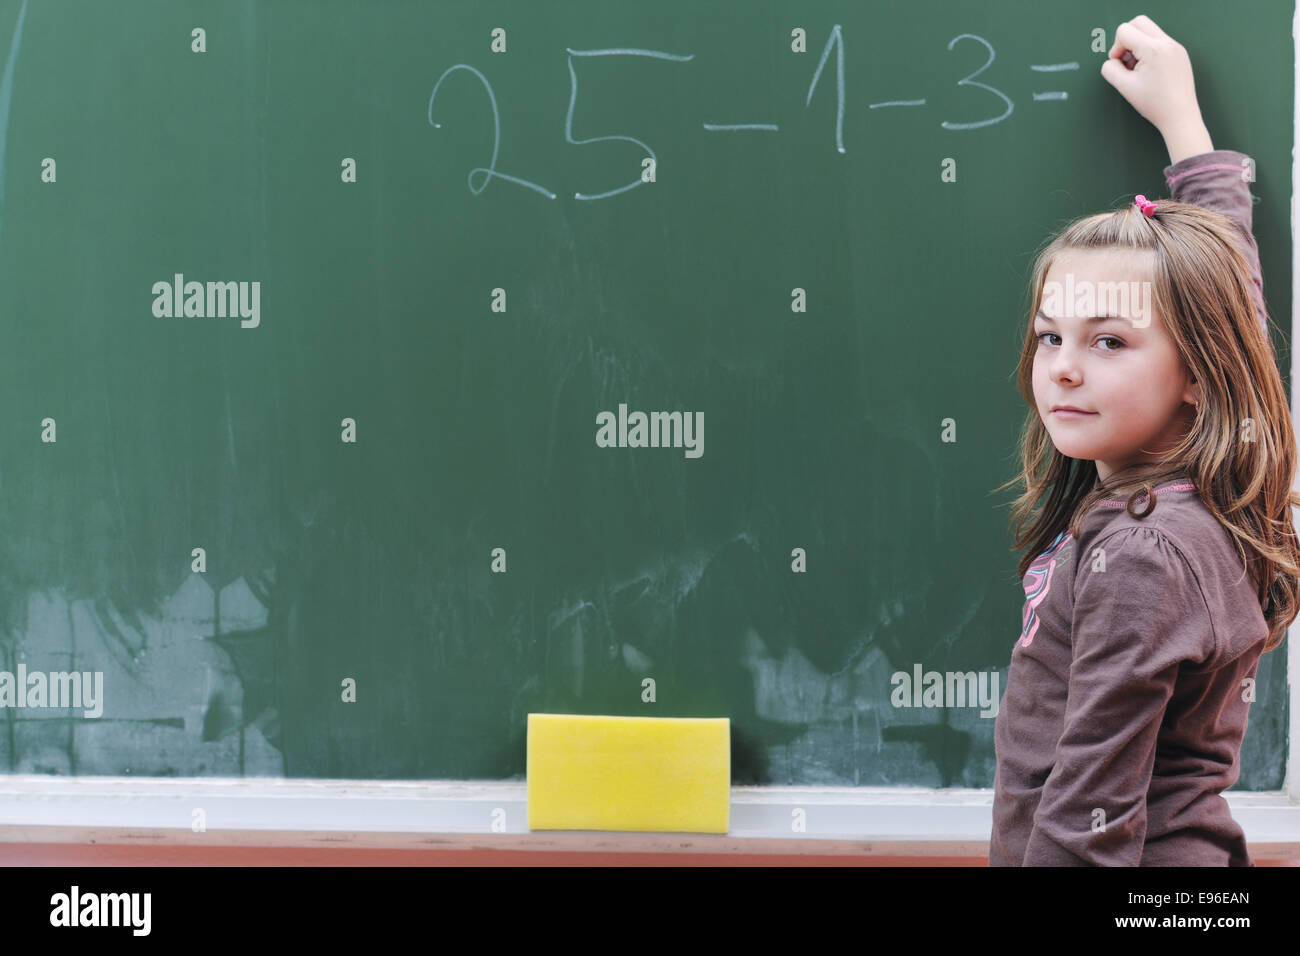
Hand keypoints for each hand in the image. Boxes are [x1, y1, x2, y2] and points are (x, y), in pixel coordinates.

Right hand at [1101, 15, 1211, 162]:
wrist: (1180, 116)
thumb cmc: (1155, 104)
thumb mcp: (1125, 87)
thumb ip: (1110, 70)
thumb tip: (1111, 61)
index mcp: (1154, 49)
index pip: (1125, 30)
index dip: (1115, 47)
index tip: (1120, 65)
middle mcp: (1167, 43)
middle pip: (1139, 22)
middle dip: (1126, 39)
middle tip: (1126, 61)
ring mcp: (1176, 47)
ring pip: (1149, 31)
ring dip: (1137, 45)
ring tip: (1138, 69)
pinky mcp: (1179, 53)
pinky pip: (1159, 42)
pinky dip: (1148, 51)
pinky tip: (1149, 72)